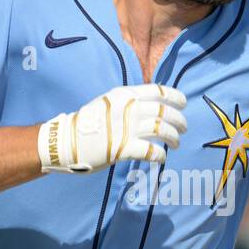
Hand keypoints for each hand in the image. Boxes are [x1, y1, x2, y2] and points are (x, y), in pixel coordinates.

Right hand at [38, 83, 186, 173]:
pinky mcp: (122, 148)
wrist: (65, 140)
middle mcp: (127, 108)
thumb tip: (152, 106)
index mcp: (125, 95)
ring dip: (174, 137)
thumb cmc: (88, 123)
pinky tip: (161, 158)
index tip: (184, 104)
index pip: (158, 91)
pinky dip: (160, 155)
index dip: (176, 97)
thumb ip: (129, 102)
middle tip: (184, 128)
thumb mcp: (109, 103)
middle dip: (179, 120)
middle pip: (164, 111)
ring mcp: (125, 128)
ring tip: (176, 143)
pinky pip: (150, 151)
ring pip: (161, 129)